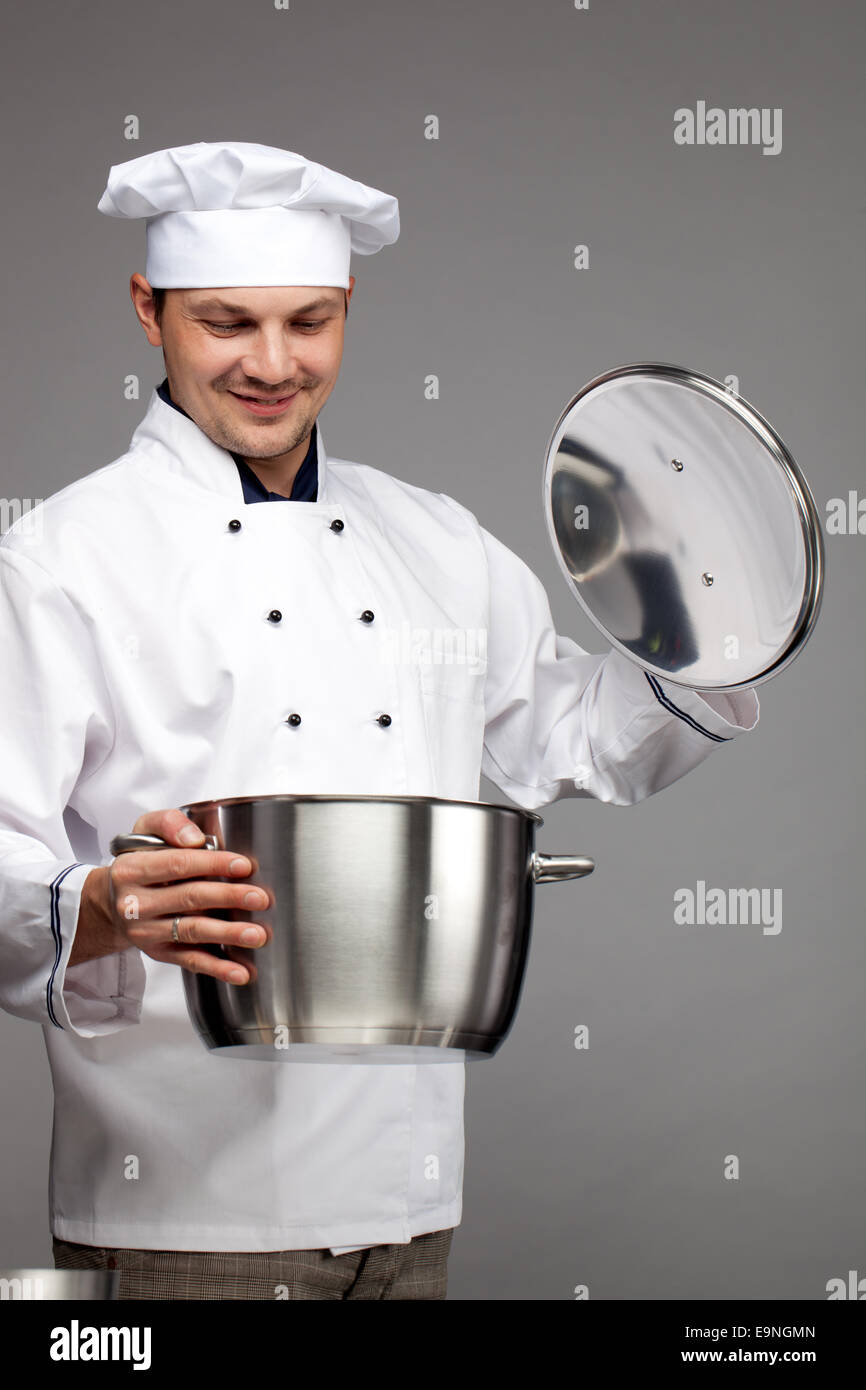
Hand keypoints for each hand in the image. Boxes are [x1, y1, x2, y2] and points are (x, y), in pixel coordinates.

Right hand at [74, 807, 270, 983]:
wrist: (110, 904)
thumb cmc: (140, 863)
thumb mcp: (145, 833)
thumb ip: (169, 824)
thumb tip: (195, 839)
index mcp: (132, 870)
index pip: (178, 864)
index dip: (213, 864)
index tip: (244, 865)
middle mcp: (135, 904)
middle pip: (189, 898)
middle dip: (229, 897)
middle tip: (260, 898)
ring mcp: (146, 932)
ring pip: (192, 931)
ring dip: (228, 934)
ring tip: (257, 934)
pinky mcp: (159, 953)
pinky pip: (190, 961)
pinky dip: (217, 968)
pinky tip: (241, 972)